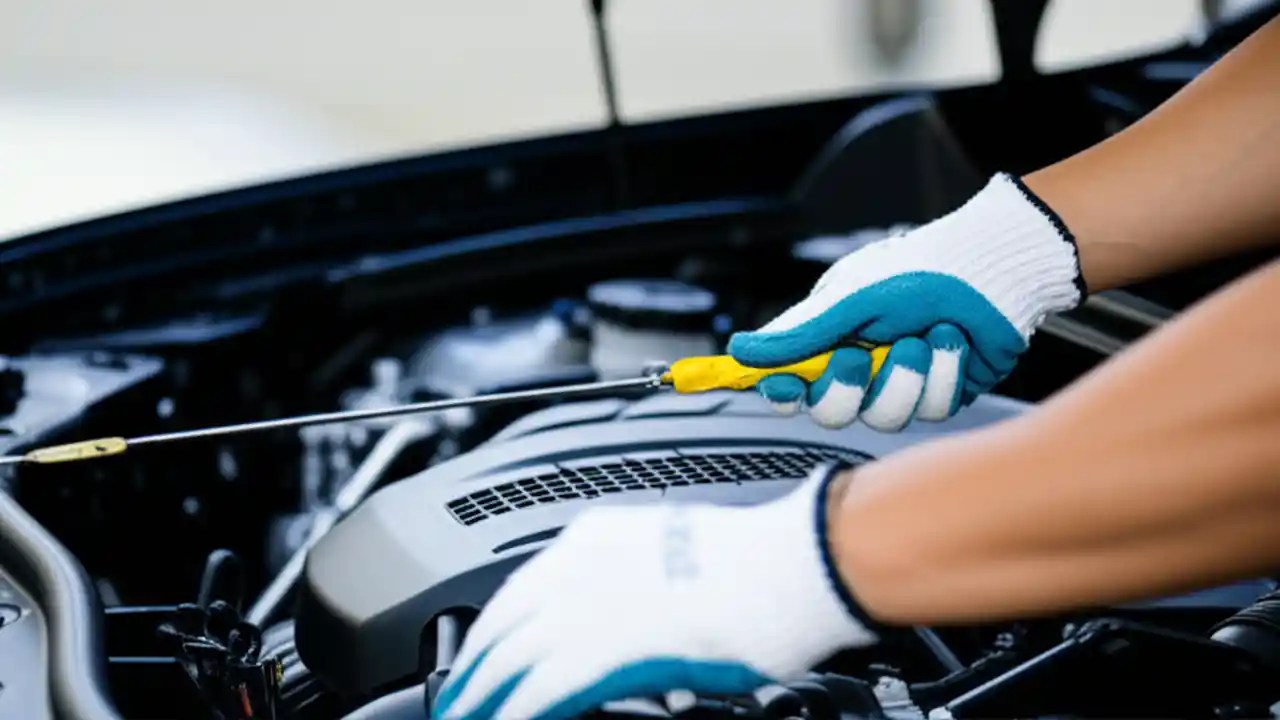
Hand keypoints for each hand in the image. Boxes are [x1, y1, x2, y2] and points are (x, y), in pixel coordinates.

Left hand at [431, 464, 875, 719]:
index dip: (490, 631)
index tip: (479, 657)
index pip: (517, 590)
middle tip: (456, 701)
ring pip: (507, 662)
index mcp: (591, 539)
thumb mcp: (671, 553)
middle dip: (472, 671)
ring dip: (481, 699)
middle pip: (499, 627)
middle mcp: (575, 566)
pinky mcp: (602, 649)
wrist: (786, 567)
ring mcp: (584, 606)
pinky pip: (539, 692)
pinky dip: (514, 714)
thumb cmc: (752, 562)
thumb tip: (617, 617)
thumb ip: (628, 581)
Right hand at [729, 173, 1085, 431]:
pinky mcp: (943, 393)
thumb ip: (796, 334)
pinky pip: (931, 408)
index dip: (782, 392)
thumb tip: (740, 350)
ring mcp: (903, 382)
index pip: (790, 381)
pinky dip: (943, 372)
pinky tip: (951, 340)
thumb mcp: (848, 299)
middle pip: (830, 412)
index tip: (784, 386)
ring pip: (883, 416)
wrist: (994, 269)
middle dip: (845, 387)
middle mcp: (863, 364)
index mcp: (831, 337)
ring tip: (921, 335)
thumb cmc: (920, 270)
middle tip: (859, 355)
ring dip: (904, 375)